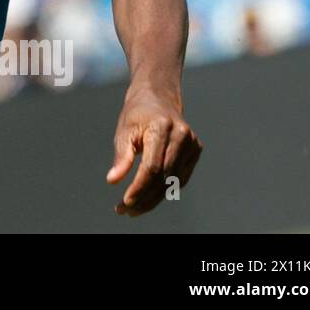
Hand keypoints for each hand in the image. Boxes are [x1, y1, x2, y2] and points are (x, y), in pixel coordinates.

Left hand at [106, 87, 202, 215]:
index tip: (125, 202)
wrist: (158, 98)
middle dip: (144, 197)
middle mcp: (182, 136)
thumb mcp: (124, 131)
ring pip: (173, 182)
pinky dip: (164, 190)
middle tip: (126, 211)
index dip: (139, 187)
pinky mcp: (196, 151)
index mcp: (162, 128)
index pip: (152, 167)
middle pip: (164, 177)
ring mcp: (192, 144)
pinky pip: (180, 178)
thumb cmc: (137, 115)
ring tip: (134, 209)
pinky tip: (148, 198)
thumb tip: (113, 180)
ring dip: (154, 199)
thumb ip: (121, 156)